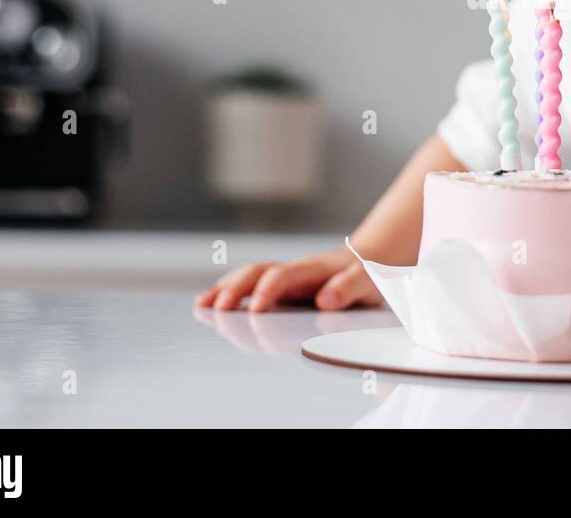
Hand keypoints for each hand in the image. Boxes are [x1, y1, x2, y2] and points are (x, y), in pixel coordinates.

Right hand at [193, 246, 383, 311]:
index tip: (256, 308)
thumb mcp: (368, 281)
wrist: (367, 263)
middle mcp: (291, 272)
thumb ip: (349, 288)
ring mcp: (282, 280)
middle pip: (256, 273)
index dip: (268, 290)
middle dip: (235, 289)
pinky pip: (248, 288)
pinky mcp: (278, 291)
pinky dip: (227, 294)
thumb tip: (324, 300)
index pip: (283, 276)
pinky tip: (208, 305)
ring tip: (202, 306)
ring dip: (224, 290)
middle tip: (217, 308)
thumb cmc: (366, 275)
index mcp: (311, 270)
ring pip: (247, 279)